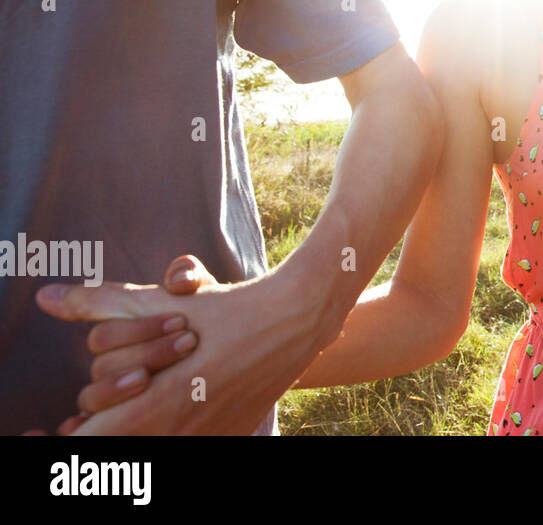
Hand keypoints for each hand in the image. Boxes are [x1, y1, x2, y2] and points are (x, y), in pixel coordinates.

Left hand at [36, 256, 337, 433]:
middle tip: (125, 375)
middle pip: (108, 429)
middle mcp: (175, 434)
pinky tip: (181, 394)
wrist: (295, 322)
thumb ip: (96, 303)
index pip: (85, 443)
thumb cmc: (224, 310)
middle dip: (107, 397)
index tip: (55, 420)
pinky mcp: (224, 438)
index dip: (64, 434)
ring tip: (152, 382)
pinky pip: (178, 439)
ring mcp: (203, 440)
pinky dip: (167, 423)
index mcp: (152, 406)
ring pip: (143, 439)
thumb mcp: (158, 305)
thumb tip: (46, 299)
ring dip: (135, 415)